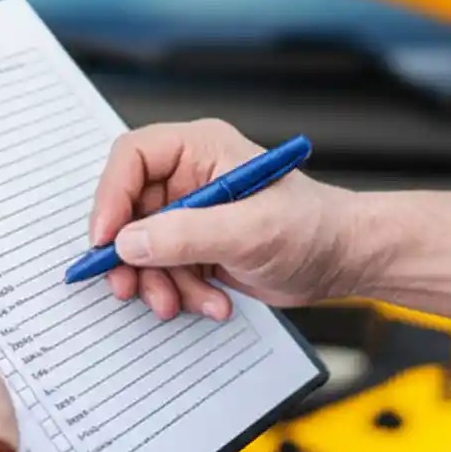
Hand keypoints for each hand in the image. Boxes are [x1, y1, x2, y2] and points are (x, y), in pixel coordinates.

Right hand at [90, 119, 365, 317]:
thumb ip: (184, 235)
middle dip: (131, 254)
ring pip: (142, 246)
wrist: (344, 262)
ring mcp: (191, 212)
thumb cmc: (313, 229)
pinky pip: (164, 268)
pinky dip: (180, 291)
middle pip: (128, 208)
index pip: (132, 158)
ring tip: (182, 302)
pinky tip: (211, 302)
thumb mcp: (248, 231)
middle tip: (129, 286)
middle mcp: (189, 176)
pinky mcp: (196, 245)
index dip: (110, 196)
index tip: (106, 239)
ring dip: (157, 281)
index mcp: (200, 148)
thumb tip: (128, 242)